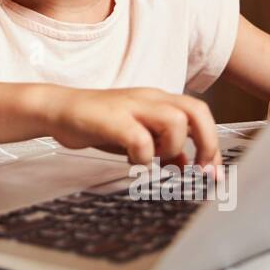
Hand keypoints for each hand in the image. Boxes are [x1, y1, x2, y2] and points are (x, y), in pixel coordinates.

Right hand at [51, 87, 220, 168]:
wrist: (58, 109)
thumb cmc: (97, 123)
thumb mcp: (136, 135)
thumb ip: (162, 146)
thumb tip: (187, 164)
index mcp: (158, 101)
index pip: (199, 114)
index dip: (211, 143)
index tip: (211, 170)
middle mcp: (150, 99)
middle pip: (196, 111)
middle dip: (206, 143)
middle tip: (199, 169)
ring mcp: (131, 106)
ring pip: (175, 120)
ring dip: (172, 147)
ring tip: (155, 159)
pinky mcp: (113, 119)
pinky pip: (141, 139)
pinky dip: (143, 157)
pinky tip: (132, 162)